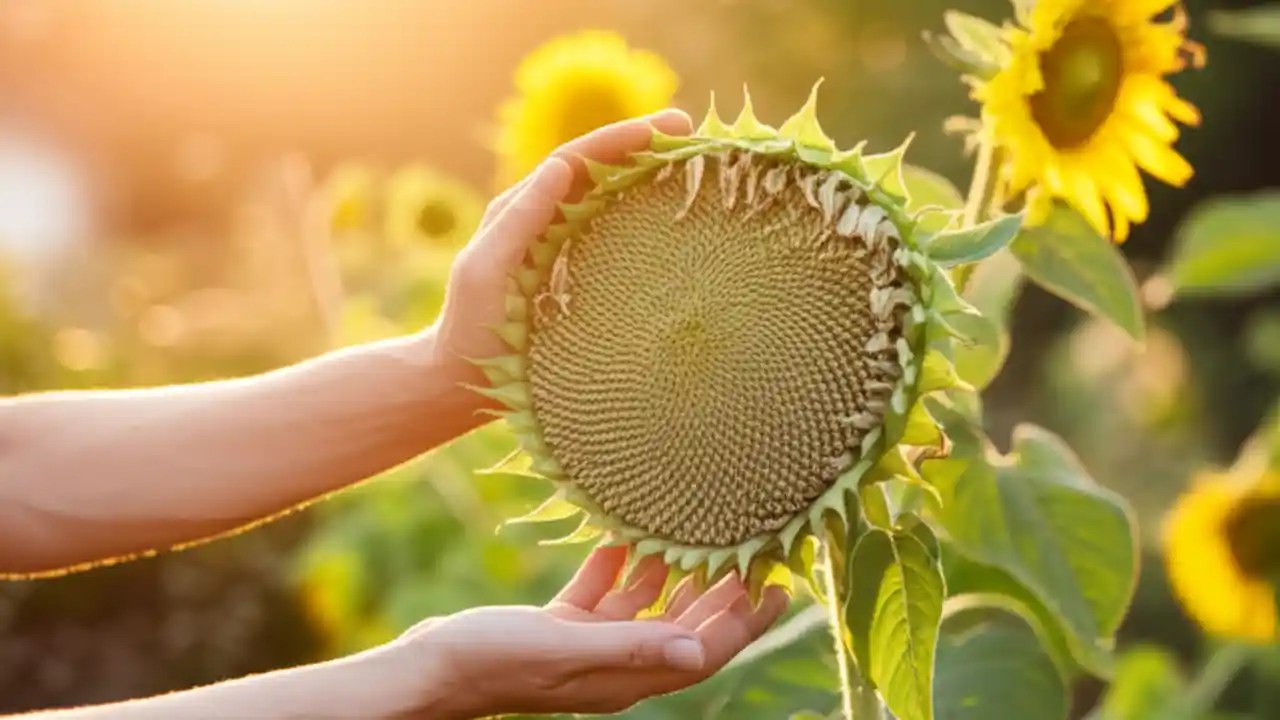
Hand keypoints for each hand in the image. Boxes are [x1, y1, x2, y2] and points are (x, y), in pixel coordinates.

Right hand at [389, 545, 789, 718]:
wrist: (426, 670)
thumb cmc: (492, 661)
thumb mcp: (564, 648)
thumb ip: (630, 648)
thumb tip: (698, 653)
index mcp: (624, 677)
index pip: (703, 650)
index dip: (745, 620)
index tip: (780, 586)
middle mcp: (612, 664)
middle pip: (682, 628)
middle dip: (720, 593)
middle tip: (755, 551)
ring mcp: (584, 647)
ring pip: (644, 609)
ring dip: (672, 575)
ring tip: (701, 534)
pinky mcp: (557, 628)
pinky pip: (601, 595)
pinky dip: (617, 567)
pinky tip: (624, 536)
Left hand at [429, 109, 692, 389]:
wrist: (461, 377)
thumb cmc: (470, 326)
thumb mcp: (486, 269)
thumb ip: (518, 219)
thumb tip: (563, 166)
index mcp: (522, 209)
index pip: (577, 159)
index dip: (621, 138)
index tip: (669, 126)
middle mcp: (543, 218)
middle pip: (597, 167)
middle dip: (641, 144)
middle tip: (692, 130)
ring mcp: (560, 245)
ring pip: (607, 195)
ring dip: (645, 173)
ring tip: (690, 161)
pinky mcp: (574, 273)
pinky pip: (611, 232)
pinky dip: (640, 214)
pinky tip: (669, 217)